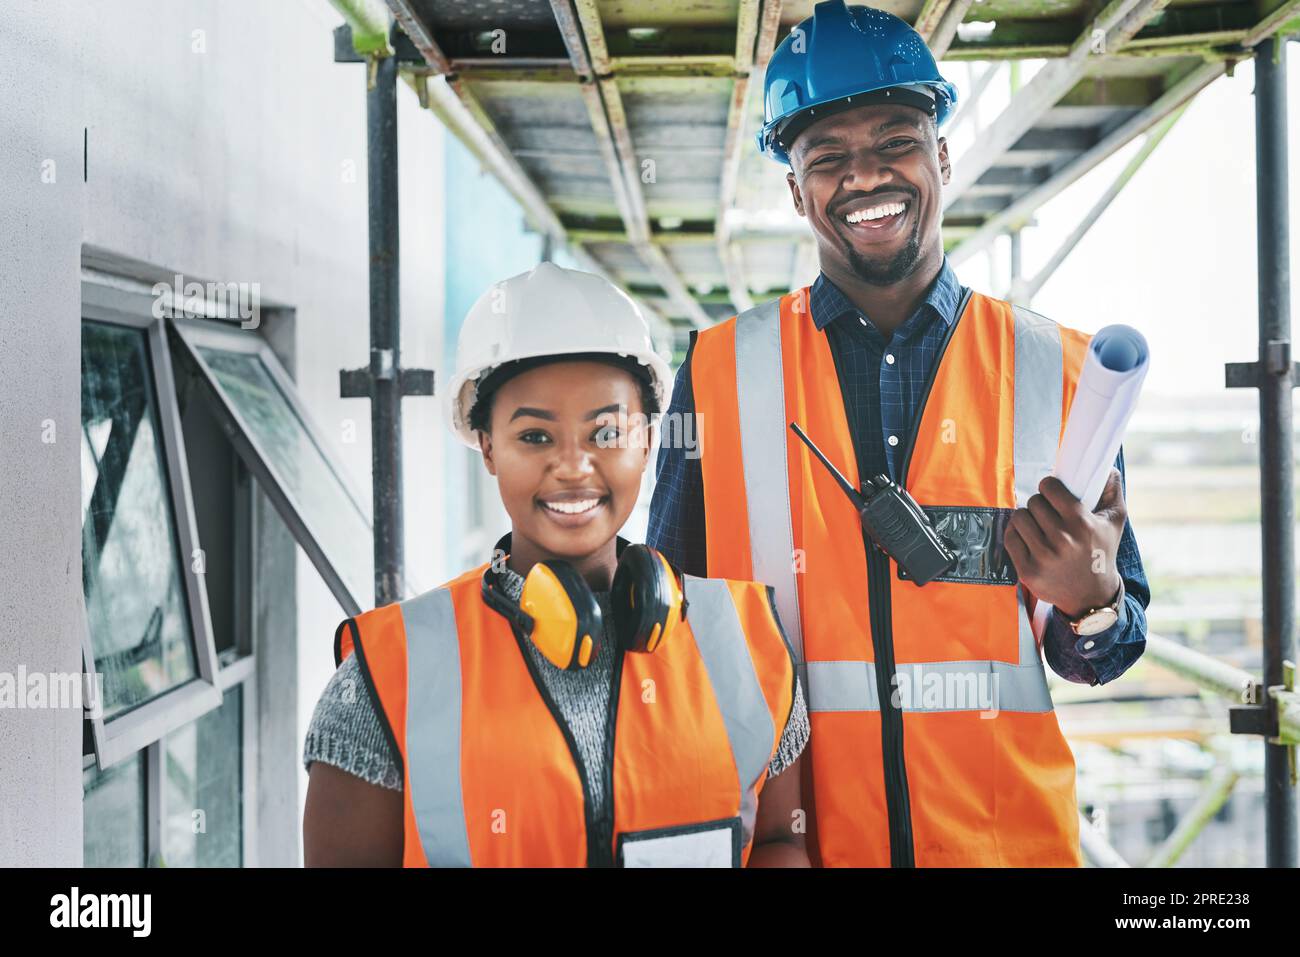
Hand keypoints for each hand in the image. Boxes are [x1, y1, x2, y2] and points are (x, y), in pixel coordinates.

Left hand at [1004, 468, 1125, 619]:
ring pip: (1019, 517)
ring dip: (1027, 518)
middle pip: (1033, 502)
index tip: (1052, 491)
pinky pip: (1010, 538)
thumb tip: (1106, 467)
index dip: (1049, 487)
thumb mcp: (1115, 521)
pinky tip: (1029, 538)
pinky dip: (1017, 535)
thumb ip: (1112, 489)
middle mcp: (1062, 540)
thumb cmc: (1102, 551)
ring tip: (1038, 525)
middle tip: (1048, 513)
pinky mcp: (1027, 571)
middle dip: (1040, 504)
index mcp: (1081, 524)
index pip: (1049, 488)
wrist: (1091, 595)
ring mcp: (1043, 557)